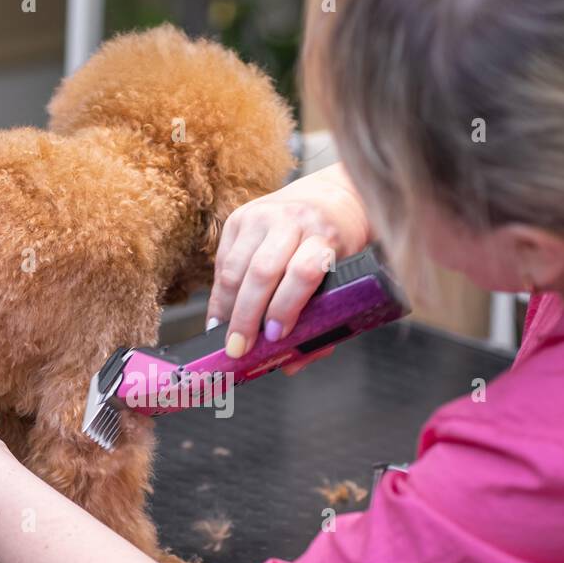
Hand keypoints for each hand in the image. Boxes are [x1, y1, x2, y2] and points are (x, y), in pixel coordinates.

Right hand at [208, 163, 369, 361]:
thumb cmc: (337, 246)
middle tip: (241, 347)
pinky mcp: (239, 218)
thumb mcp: (343, 277)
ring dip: (227, 309)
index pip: (302, 271)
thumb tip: (291, 364)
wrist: (330, 198)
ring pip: (234, 268)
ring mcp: (262, 216)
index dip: (286, 307)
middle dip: (247, 316)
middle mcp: (292, 221)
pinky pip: (222, 262)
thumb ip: (323, 320)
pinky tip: (221, 315)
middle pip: (262, 272)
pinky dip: (219, 294)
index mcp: (326, 236)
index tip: (276, 335)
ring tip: (226, 336)